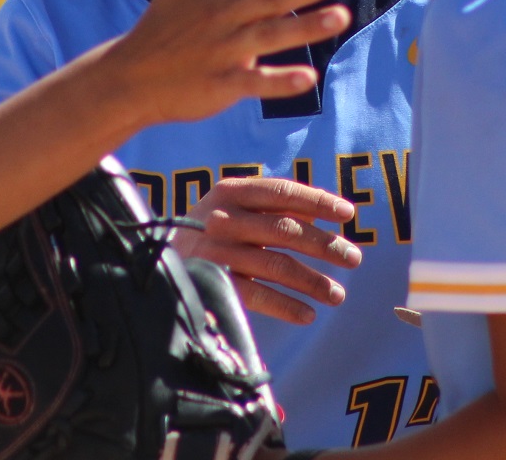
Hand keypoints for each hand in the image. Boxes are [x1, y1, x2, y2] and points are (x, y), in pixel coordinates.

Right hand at [102, 0, 356, 127]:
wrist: (128, 76)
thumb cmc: (162, 22)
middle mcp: (222, 16)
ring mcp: (221, 51)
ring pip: (269, 36)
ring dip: (305, 27)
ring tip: (341, 17)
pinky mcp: (219, 85)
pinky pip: (253, 83)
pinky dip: (279, 81)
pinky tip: (308, 79)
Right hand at [177, 177, 361, 324]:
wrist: (152, 263)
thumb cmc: (210, 231)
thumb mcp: (234, 208)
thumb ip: (273, 207)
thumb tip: (328, 211)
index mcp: (231, 191)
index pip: (282, 192)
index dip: (318, 201)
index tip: (347, 213)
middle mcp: (223, 217)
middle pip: (285, 229)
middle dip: (324, 245)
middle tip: (353, 257)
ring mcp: (217, 251)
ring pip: (277, 264)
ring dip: (313, 281)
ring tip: (337, 295)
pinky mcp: (212, 282)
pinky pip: (258, 295)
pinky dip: (287, 305)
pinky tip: (308, 314)